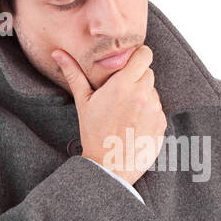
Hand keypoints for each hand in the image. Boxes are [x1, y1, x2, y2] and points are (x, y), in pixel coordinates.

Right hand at [52, 45, 165, 185]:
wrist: (109, 167)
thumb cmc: (94, 134)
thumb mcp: (83, 102)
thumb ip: (74, 74)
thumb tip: (58, 53)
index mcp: (123, 85)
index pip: (144, 54)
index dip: (137, 57)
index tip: (129, 65)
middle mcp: (142, 94)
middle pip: (148, 72)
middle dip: (137, 78)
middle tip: (122, 94)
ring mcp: (154, 109)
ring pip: (153, 91)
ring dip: (143, 96)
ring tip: (126, 113)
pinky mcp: (162, 123)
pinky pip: (158, 109)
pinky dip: (149, 113)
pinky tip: (134, 124)